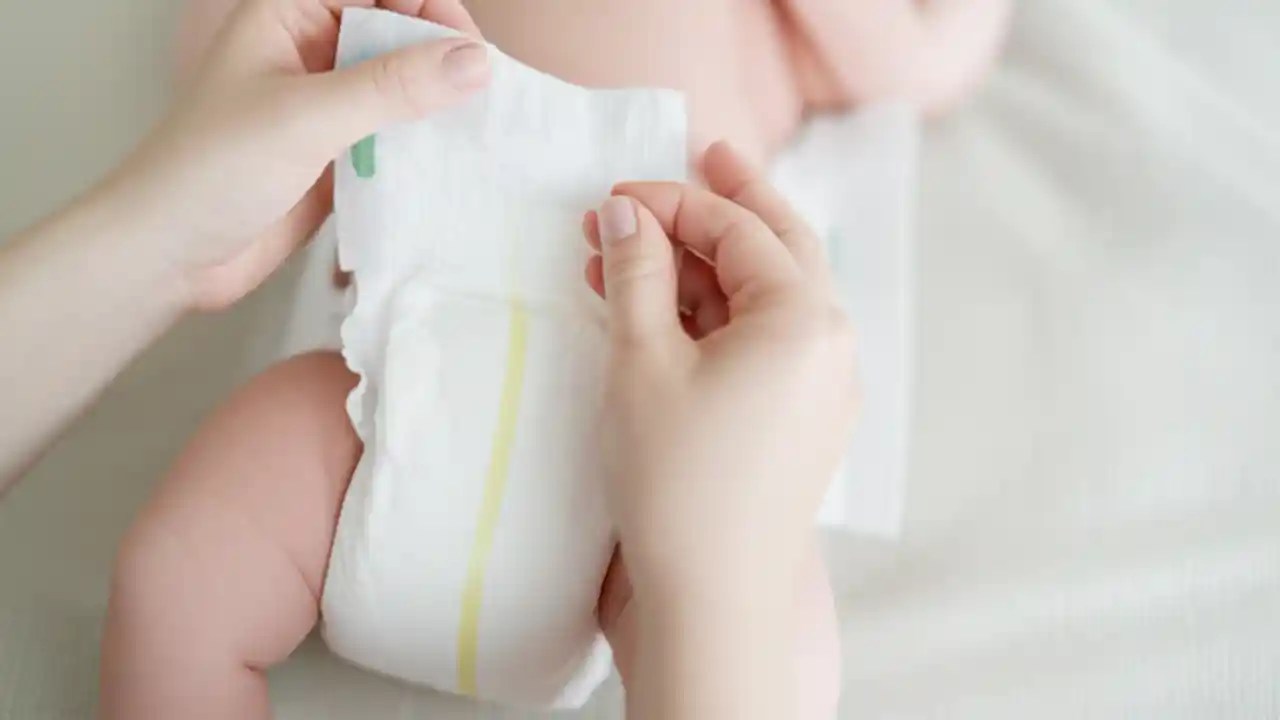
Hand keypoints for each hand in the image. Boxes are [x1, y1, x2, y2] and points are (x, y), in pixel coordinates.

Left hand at [106, 0, 488, 310]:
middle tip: (487, 96)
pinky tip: (454, 163)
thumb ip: (394, 86)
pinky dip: (423, 145)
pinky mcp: (336, 155)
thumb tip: (476, 61)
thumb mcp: (309, 116)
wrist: (170, 253)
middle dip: (443, 57)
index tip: (473, 55)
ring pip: (400, 87)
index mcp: (289, 13)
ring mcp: (326, 105)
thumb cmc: (215, 168)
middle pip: (397, 33)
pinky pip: (393, 136)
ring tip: (483, 130)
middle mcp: (311, 50)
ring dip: (438, 105)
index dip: (430, 10)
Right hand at [584, 141, 856, 594]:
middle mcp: (830, 344)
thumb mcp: (642, 361)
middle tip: (702, 156)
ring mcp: (823, 385)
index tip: (611, 194)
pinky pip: (766, 342)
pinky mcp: (801, 419)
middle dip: (729, 202)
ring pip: (769, 295)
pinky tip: (666, 313)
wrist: (712, 598)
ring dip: (707, 267)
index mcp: (804, 318)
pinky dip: (718, 316)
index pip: (736, 229)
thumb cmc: (677, 481)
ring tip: (636, 254)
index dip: (670, 200)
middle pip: (779, 244)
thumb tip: (625, 212)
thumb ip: (637, 272)